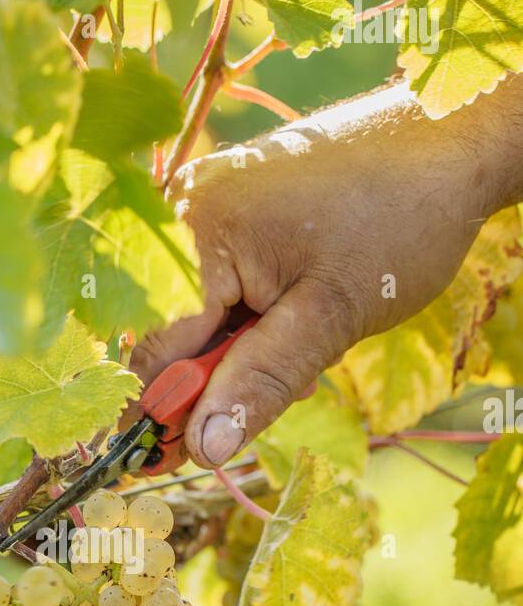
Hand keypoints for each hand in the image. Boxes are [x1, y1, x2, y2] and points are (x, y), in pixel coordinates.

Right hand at [133, 81, 503, 468]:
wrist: (449, 143)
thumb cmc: (399, 221)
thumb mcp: (331, 318)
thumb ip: (261, 382)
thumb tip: (204, 448)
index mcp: (198, 232)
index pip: (156, 348)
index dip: (166, 410)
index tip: (175, 462)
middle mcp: (184, 209)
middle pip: (170, 332)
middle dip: (213, 378)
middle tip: (270, 402)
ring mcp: (205, 202)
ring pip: (195, 312)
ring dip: (235, 352)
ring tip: (303, 349)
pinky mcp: (228, 204)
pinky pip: (215, 283)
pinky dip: (246, 318)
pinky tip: (292, 317)